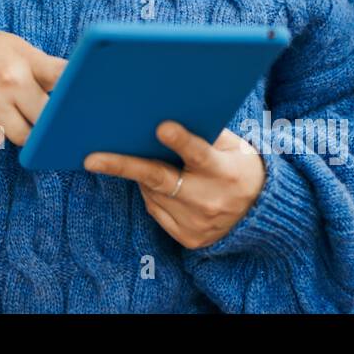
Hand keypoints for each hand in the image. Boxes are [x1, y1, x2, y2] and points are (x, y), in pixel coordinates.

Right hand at [0, 22, 66, 147]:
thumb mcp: (15, 45)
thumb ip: (45, 65)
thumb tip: (76, 83)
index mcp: (22, 62)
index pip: (62, 85)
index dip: (73, 99)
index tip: (77, 108)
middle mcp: (6, 83)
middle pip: (45, 120)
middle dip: (47, 121)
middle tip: (46, 120)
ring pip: (22, 136)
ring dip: (23, 130)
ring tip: (16, 116)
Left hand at [83, 122, 265, 249]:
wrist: (260, 212)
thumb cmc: (239, 166)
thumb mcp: (233, 147)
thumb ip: (204, 133)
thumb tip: (164, 114)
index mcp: (224, 172)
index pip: (199, 155)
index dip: (180, 142)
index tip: (161, 127)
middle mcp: (210, 201)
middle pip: (161, 180)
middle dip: (124, 166)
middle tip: (93, 159)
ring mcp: (198, 224)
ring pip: (153, 194)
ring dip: (143, 176)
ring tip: (147, 160)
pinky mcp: (189, 239)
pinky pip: (156, 211)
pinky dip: (152, 194)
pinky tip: (159, 185)